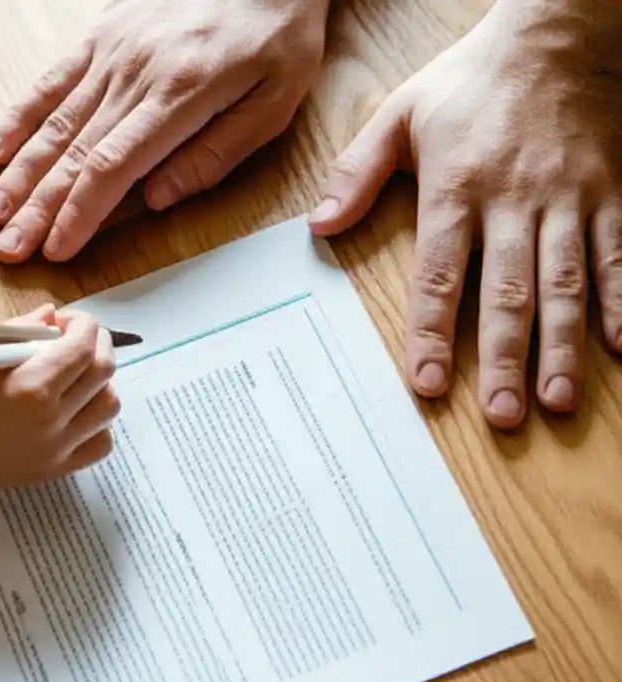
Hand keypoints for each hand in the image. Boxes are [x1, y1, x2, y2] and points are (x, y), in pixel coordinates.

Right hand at [0, 0, 325, 262]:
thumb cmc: (276, 35)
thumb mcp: (275, 101)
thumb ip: (216, 153)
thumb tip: (157, 198)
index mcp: (181, 93)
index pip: (113, 165)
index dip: (79, 212)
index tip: (56, 249)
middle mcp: (135, 72)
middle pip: (74, 152)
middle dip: (37, 206)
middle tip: (8, 249)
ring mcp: (112, 51)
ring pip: (55, 122)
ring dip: (20, 173)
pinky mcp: (100, 34)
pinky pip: (51, 80)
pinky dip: (18, 117)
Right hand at [0, 307, 120, 499]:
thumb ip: (16, 330)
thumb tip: (51, 315)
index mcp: (30, 385)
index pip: (83, 344)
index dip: (83, 323)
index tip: (66, 320)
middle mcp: (51, 418)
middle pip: (104, 370)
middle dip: (98, 343)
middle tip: (76, 338)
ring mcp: (57, 447)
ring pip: (109, 405)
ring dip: (100, 382)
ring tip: (77, 374)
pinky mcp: (55, 469)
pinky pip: (100, 443)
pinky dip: (98, 422)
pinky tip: (76, 410)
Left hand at [309, 1, 621, 427]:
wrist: (558, 35)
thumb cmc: (470, 81)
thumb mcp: (399, 114)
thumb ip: (357, 173)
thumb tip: (319, 226)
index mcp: (455, 188)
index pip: (440, 274)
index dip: (432, 331)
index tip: (429, 383)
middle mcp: (514, 201)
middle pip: (508, 291)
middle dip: (507, 357)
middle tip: (505, 415)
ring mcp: (568, 200)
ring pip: (567, 283)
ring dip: (564, 345)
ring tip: (559, 401)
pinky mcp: (611, 193)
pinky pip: (618, 254)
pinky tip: (621, 349)